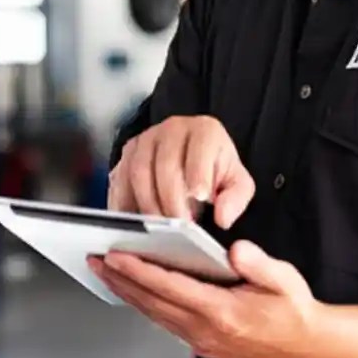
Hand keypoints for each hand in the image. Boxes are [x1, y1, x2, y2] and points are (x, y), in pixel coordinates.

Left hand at [90, 241, 323, 357]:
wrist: (306, 343)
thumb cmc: (292, 309)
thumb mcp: (283, 279)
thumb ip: (258, 263)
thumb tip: (235, 250)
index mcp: (223, 312)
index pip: (170, 288)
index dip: (140, 271)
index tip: (117, 256)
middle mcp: (206, 329)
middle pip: (152, 302)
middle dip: (120, 280)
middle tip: (95, 261)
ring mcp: (201, 339)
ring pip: (154, 314)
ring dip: (127, 292)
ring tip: (105, 272)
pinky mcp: (201, 342)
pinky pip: (164, 321)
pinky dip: (144, 304)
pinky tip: (133, 291)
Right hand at [108, 115, 254, 229]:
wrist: (192, 160)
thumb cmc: (215, 171)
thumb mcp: (237, 183)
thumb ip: (236, 198)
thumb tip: (223, 218)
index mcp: (204, 131)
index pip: (199, 150)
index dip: (198, 173)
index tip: (199, 196)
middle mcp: (172, 129)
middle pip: (165, 164)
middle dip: (171, 198)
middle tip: (180, 224)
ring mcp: (145, 140)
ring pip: (139, 171)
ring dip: (148, 203)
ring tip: (161, 228)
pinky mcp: (127, 155)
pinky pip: (120, 179)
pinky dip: (126, 202)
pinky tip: (136, 222)